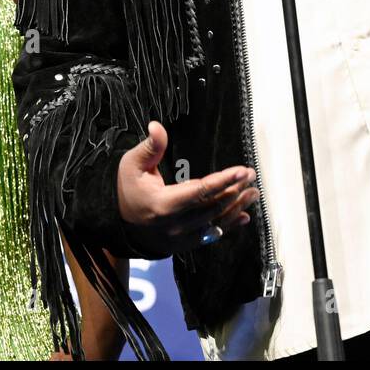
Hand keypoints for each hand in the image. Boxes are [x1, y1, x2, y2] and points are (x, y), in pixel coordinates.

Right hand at [117, 120, 259, 255]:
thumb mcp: (132, 164)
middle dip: (234, 190)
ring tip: (252, 193)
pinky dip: (228, 226)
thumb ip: (150, 147)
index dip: (224, 180)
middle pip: (212, 207)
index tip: (242, 170)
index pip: (201, 191)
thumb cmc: (126, 188)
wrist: (117, 223)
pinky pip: (210, 236)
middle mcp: (175, 224)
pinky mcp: (184, 244)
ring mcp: (180, 238)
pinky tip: (243, 217)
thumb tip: (157, 125)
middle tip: (251, 176)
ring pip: (215, 222)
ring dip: (236, 207)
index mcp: (163, 204)